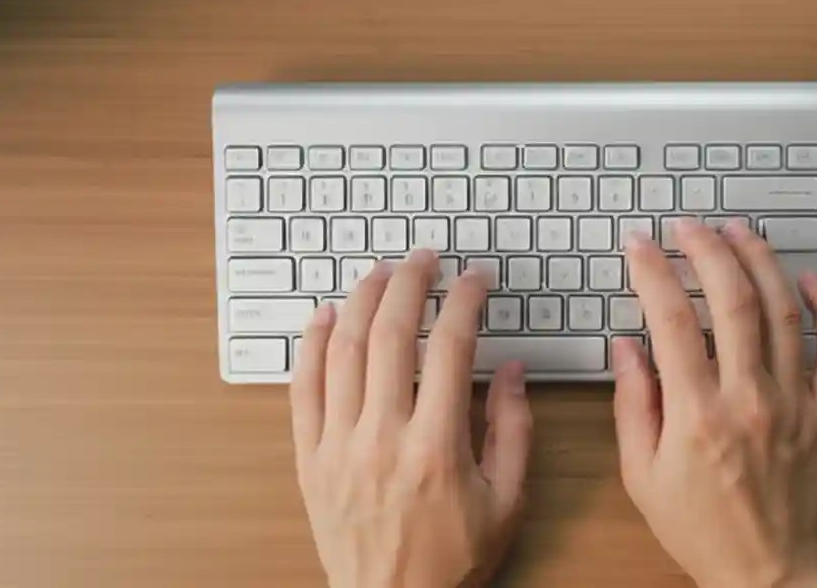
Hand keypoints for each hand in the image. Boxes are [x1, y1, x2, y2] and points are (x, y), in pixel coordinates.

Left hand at [291, 250, 532, 587]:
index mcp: (436, 447)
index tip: (474, 279)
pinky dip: (312, 345)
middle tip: (424, 259)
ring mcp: (339, 446)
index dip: (465, 302)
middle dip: (410, 283)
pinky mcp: (310, 458)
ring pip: (344, 352)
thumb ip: (513, 431)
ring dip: (362, 301)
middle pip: (392, 335)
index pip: (451, 349)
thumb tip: (511, 371)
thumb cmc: (451, 559)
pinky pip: (302, 389)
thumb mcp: (507, 502)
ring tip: (381, 272)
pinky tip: (326, 315)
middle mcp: (382, 438)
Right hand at [613, 219, 816, 587]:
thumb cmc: (701, 530)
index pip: (672, 319)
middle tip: (689, 226)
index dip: (652, 272)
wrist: (767, 574)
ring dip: (761, 261)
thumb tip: (627, 345)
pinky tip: (809, 280)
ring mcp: (795, 402)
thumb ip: (633, 403)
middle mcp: (750, 399)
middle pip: (733, 300)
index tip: (639, 246)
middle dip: (707, 249)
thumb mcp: (641, 474)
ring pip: (784, 311)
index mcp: (697, 414)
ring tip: (739, 232)